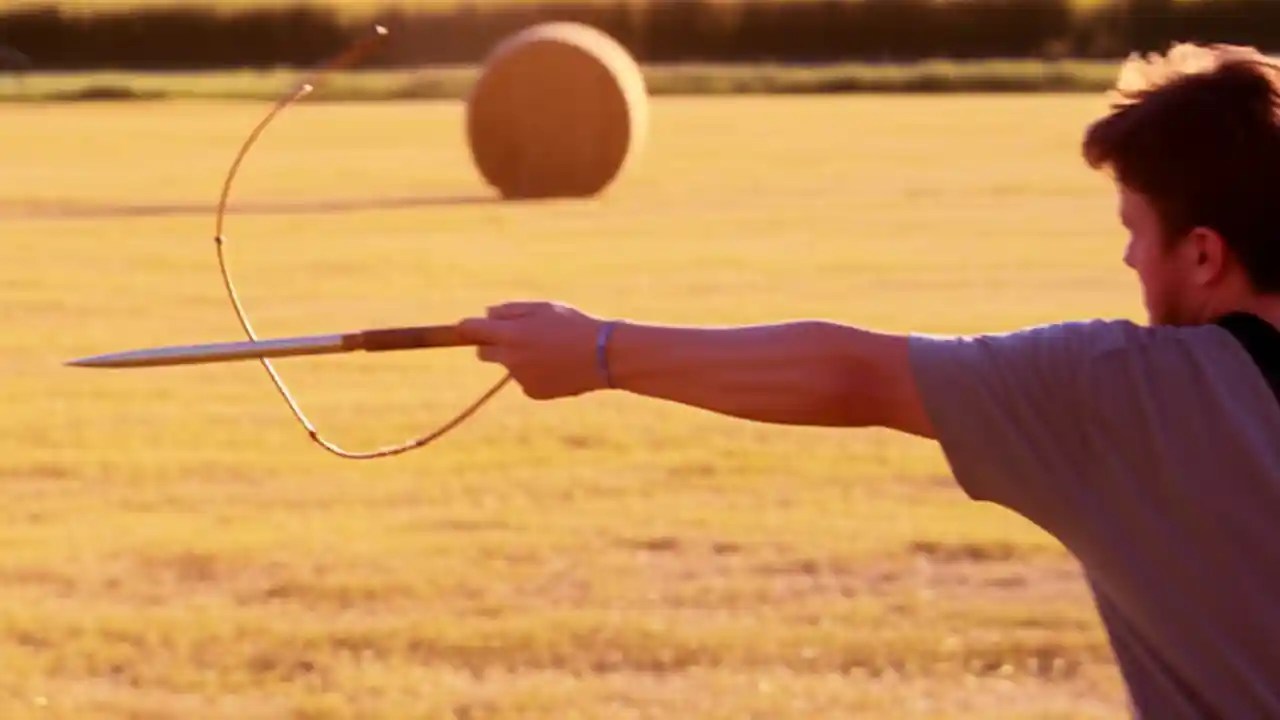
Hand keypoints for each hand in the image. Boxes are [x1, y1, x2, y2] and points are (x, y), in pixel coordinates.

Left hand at [457, 302, 607, 399]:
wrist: (602, 356)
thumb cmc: (573, 325)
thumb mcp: (543, 308)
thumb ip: (510, 311)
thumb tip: (485, 315)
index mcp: (510, 334)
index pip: (471, 330)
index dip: (465, 327)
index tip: (463, 327)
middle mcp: (510, 358)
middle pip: (483, 353)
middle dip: (492, 344)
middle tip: (514, 336)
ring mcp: (521, 378)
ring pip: (508, 365)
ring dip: (519, 358)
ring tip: (550, 349)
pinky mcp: (533, 392)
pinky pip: (524, 380)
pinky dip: (534, 373)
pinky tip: (556, 366)